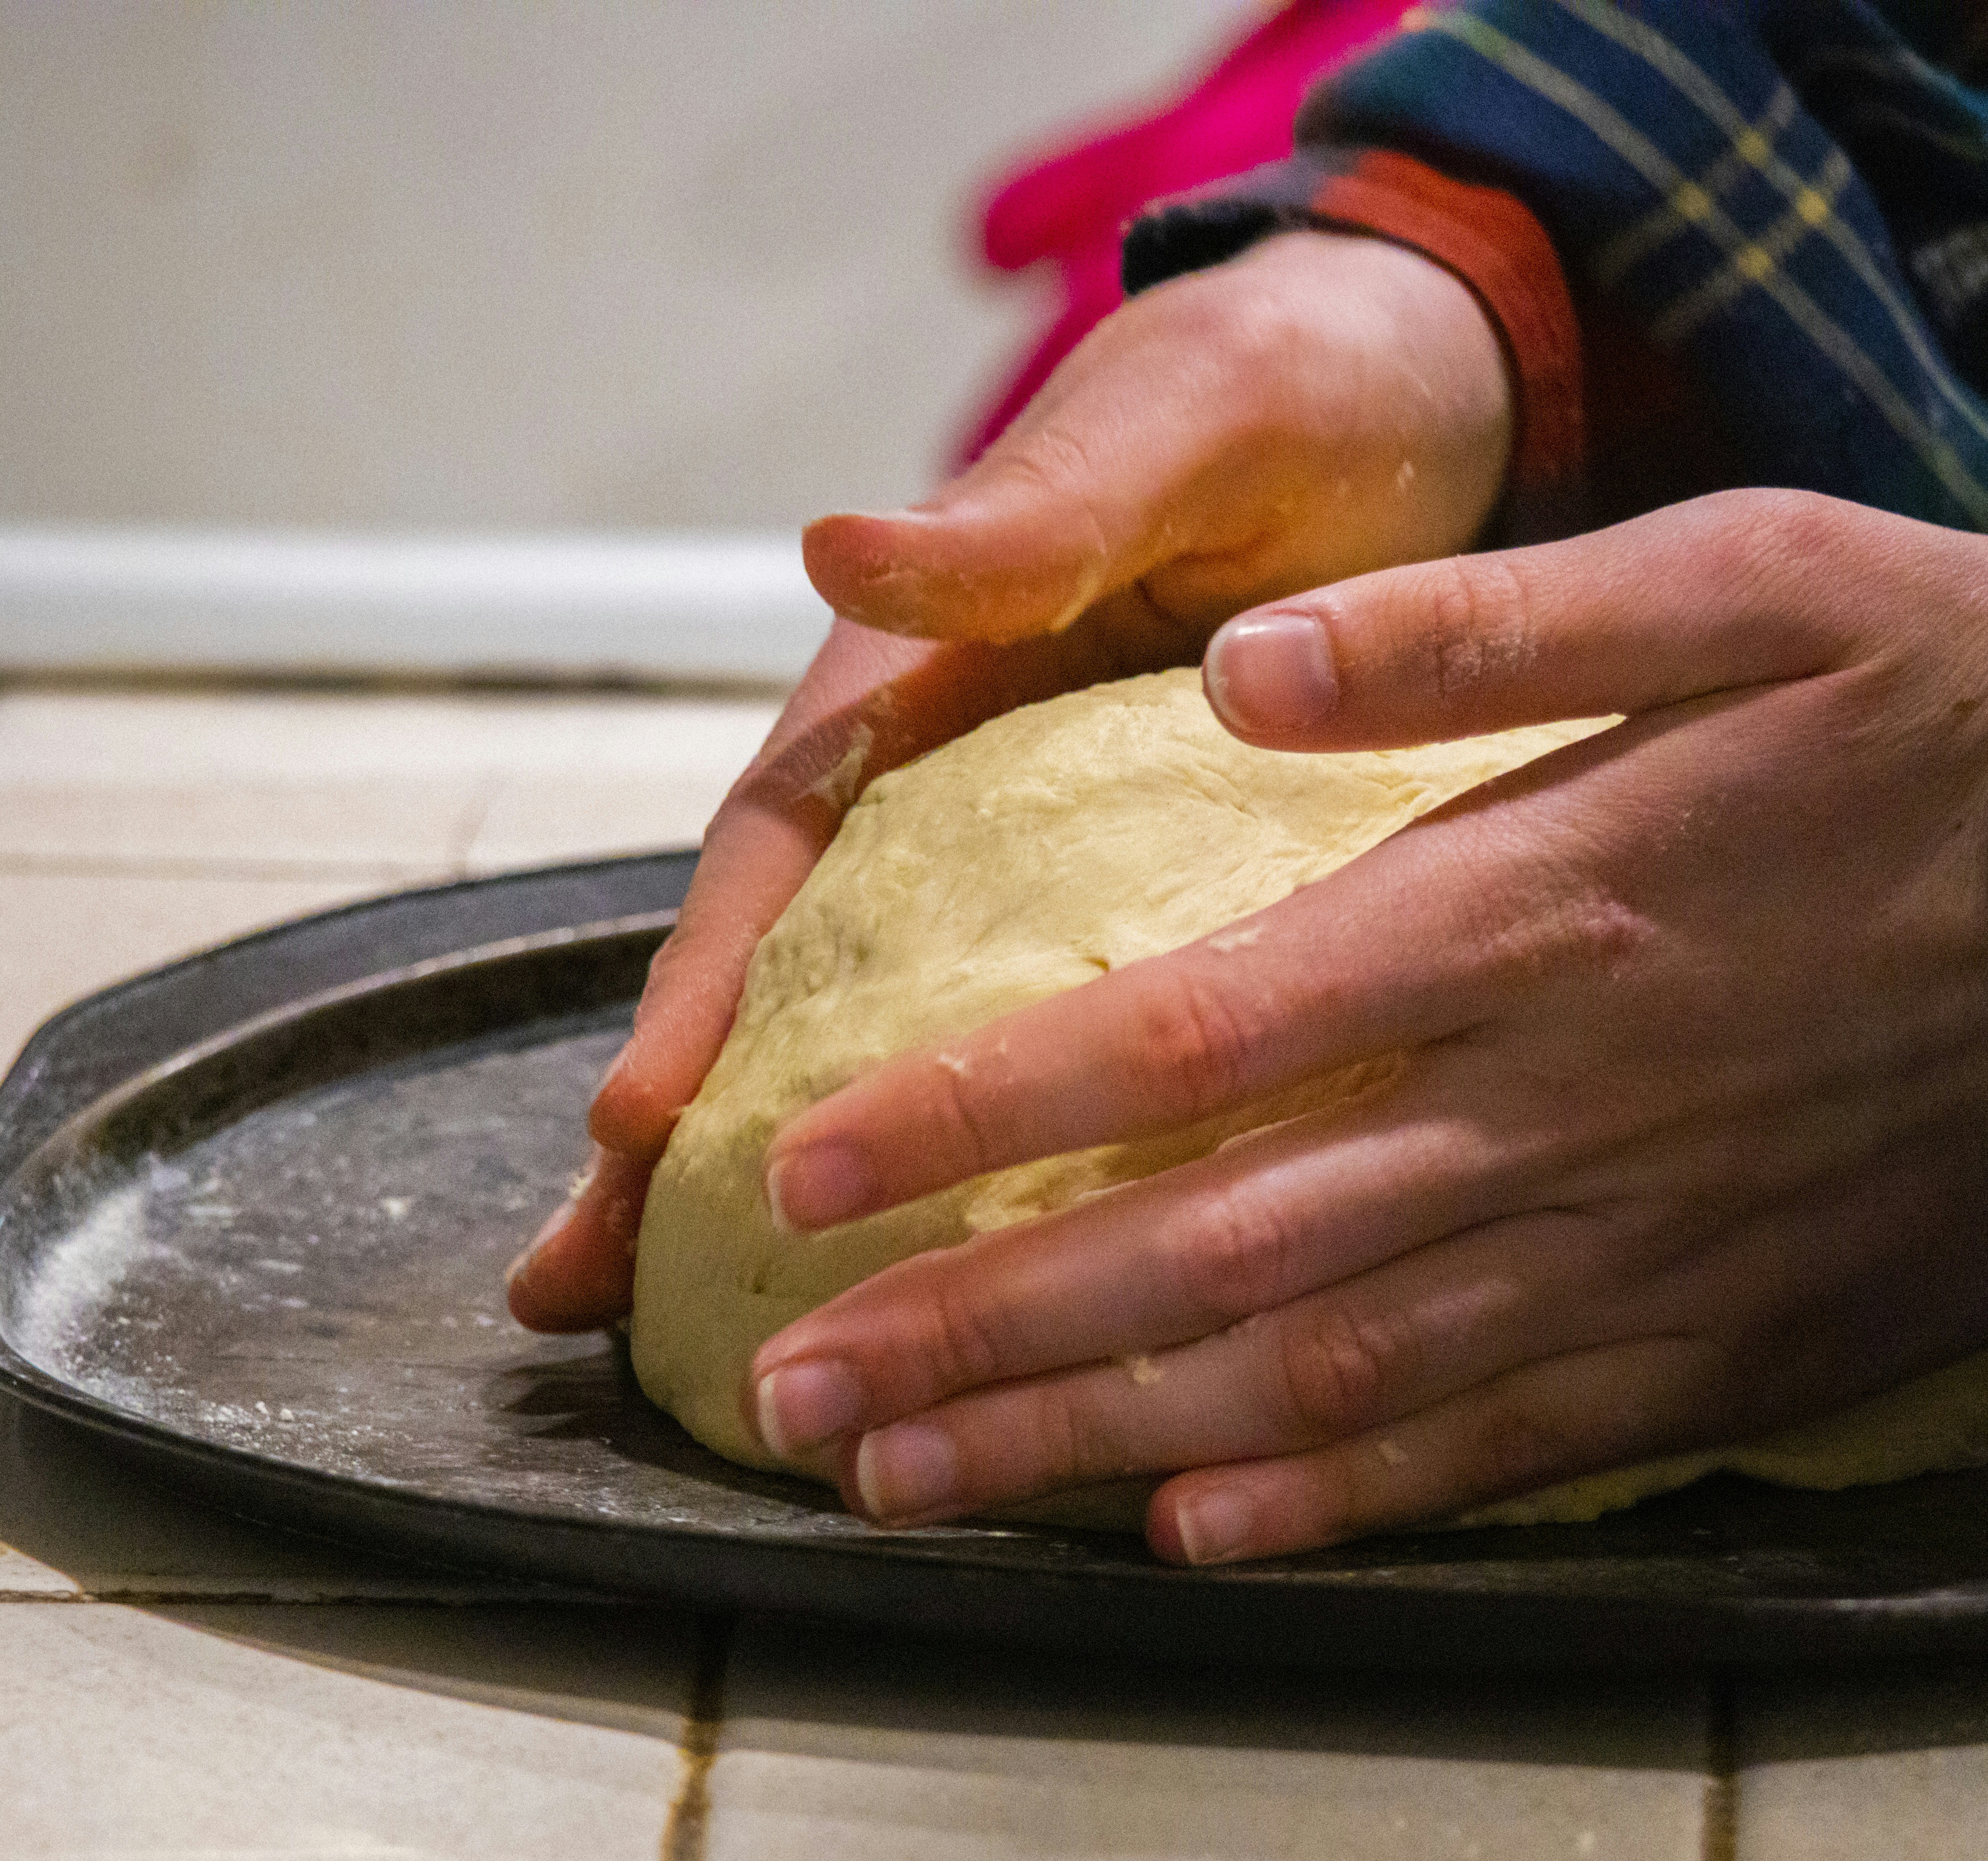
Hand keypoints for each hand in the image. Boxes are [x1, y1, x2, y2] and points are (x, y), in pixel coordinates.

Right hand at [506, 231, 1512, 1329]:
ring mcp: (1032, 855)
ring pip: (887, 1030)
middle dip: (677, 1135)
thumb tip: (835, 540)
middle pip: (787, 976)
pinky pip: (1037, 1033)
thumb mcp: (1164, 436)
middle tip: (582, 1297)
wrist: (1405, 404)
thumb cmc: (1270, 397)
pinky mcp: (1134, 898)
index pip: (780, 852)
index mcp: (920, 679)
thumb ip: (1023, 514)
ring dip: (790, 1170)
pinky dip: (982, 1148)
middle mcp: (950, 785)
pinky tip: (970, 1274)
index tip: (629, 1132)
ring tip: (702, 1336)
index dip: (702, 993)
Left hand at [740, 490, 1987, 1560]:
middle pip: (1202, 1255)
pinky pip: (1504, 1450)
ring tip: (921, 1485)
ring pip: (1316, 1383)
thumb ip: (1479, 625)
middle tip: (793, 1401)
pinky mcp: (1734, 1339)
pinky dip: (1344, 1506)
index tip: (801, 1178)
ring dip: (1097, 1442)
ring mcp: (1639, 1251)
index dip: (970, 1121)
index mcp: (1525, 918)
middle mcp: (1546, 1114)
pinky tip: (1204, 1539)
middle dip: (976, 1334)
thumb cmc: (1976, 719)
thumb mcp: (1750, 577)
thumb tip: (1240, 673)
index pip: (1174, 1044)